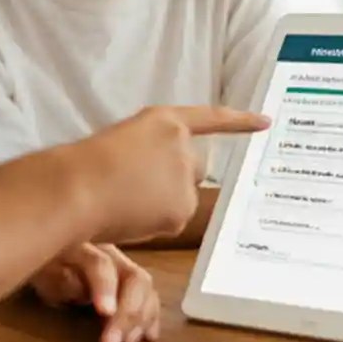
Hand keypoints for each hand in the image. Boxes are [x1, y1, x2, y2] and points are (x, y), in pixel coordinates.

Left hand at [30, 243, 160, 341]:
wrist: (45, 255)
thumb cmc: (41, 266)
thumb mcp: (40, 272)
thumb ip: (59, 278)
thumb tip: (80, 287)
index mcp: (83, 247)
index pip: (100, 263)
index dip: (105, 287)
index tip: (105, 313)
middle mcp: (111, 253)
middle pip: (134, 278)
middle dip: (128, 313)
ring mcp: (124, 266)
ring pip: (145, 288)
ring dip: (141, 319)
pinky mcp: (131, 283)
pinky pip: (149, 297)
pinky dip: (151, 318)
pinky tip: (149, 336)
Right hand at [63, 106, 270, 243]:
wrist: (76, 188)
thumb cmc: (86, 167)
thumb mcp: (124, 143)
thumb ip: (153, 153)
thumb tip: (165, 180)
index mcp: (162, 120)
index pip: (210, 118)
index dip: (239, 121)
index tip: (265, 122)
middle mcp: (181, 144)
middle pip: (196, 168)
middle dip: (179, 180)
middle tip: (142, 189)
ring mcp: (184, 175)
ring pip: (182, 198)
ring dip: (164, 203)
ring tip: (126, 201)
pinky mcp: (181, 206)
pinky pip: (173, 220)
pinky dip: (156, 223)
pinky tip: (131, 216)